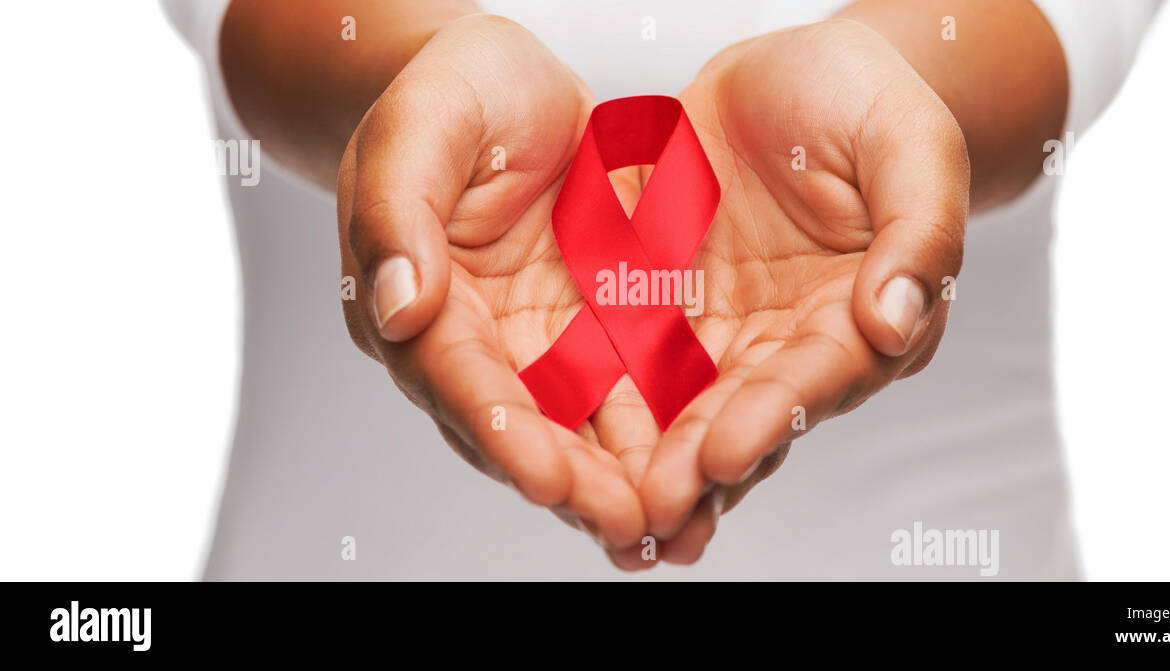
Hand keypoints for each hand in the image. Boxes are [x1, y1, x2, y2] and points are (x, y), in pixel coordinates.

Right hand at [336, 15, 654, 558]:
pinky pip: (630, 390)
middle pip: (522, 422)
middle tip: (626, 523)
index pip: (456, 376)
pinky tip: (703, 471)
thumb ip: (398, 213)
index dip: (500, 428)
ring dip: (621, 479)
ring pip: (579, 425)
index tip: (544, 476)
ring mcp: (540, 340)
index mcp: (418, 299)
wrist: (512, 85)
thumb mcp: (422, 127)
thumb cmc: (456, 93)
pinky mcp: (596, 331)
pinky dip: (662, 434)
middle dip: (572, 481)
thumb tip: (398, 306)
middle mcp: (477, 339)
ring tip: (672, 524)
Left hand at [638, 20, 970, 562]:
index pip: (820, 374)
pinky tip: (573, 450)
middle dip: (700, 465)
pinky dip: (607, 409)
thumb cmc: (862, 96)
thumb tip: (896, 321)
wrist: (788, 71)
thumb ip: (918, 230)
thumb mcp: (908, 142)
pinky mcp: (668, 309)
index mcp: (863, 313)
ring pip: (685, 408)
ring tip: (612, 513)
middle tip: (655, 508)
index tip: (727, 451)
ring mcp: (727, 329)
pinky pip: (632, 361)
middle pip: (746, 412)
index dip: (774, 415)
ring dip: (651, 462)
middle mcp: (794, 339)